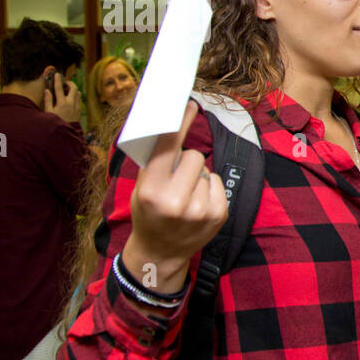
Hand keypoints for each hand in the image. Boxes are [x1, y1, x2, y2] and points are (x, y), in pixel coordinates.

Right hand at [43, 71, 82, 123]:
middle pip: (74, 88)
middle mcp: (71, 103)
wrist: (66, 134)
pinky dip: (76, 96)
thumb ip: (48, 100)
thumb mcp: (49, 112)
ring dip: (73, 89)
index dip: (58, 80)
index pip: (60, 88)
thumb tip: (47, 90)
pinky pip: (79, 99)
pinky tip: (70, 98)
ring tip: (67, 90)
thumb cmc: (55, 123)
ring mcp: (77, 106)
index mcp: (62, 103)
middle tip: (65, 82)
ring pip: (78, 93)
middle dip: (70, 83)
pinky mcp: (79, 110)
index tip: (57, 74)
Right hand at [122, 102, 228, 294]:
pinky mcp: (218, 216)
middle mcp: (175, 202)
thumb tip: (173, 126)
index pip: (167, 147)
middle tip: (176, 177)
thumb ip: (154, 163)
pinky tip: (198, 203)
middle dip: (186, 161)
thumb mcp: (140, 189)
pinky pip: (218, 182)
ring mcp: (200, 211)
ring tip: (185, 195)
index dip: (179, 123)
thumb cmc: (148, 214)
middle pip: (193, 155)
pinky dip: (209, 188)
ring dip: (197, 176)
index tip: (189, 105)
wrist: (160, 254)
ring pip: (206, 169)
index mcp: (150, 191)